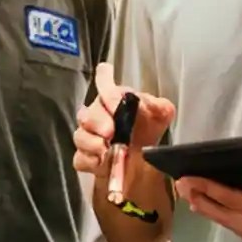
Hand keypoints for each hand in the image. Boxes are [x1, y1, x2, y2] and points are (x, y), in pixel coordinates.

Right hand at [72, 62, 174, 178]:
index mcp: (115, 98)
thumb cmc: (147, 130)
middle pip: (88, 113)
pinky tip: (102, 161)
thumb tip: (154, 105)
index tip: (107, 80)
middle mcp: (98, 114)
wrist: (143, 160)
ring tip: (107, 149)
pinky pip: (80, 158)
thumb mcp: (161, 115)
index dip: (103, 80)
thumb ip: (160, 107)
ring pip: (81, 136)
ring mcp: (89, 136)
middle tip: (111, 131)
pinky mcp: (86, 158)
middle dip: (99, 122)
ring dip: (93, 143)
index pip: (103, 81)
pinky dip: (90, 160)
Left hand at [176, 169, 241, 241]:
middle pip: (226, 215)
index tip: (188, 178)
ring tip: (198, 203)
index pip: (232, 198)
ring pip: (234, 228)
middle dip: (203, 199)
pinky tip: (231, 219)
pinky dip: (232, 223)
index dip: (208, 187)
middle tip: (182, 187)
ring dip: (215, 213)